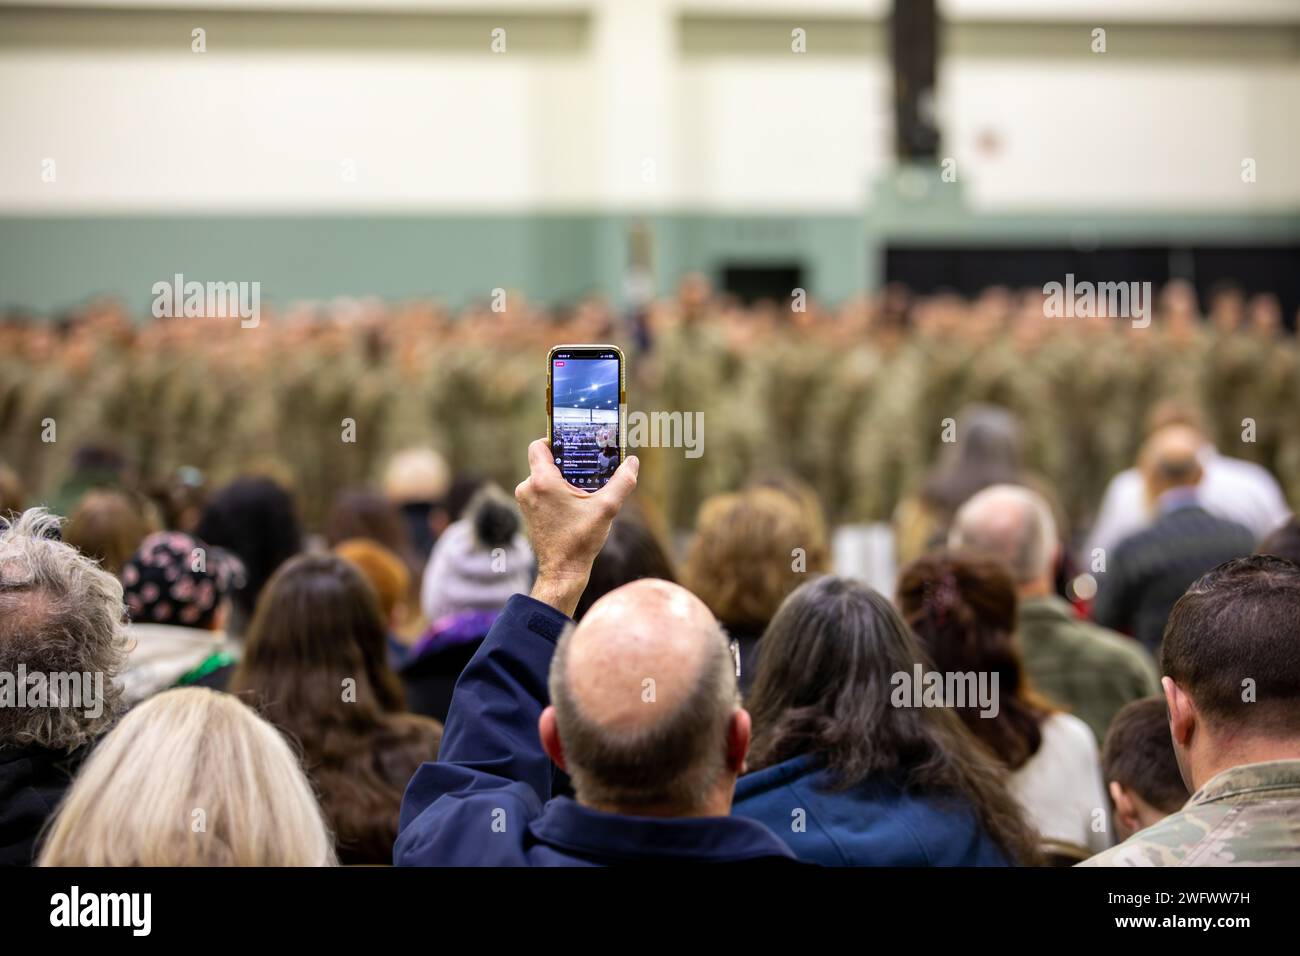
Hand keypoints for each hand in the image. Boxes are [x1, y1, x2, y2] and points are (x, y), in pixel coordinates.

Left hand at [515, 438, 638, 616]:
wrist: (562, 572)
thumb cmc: (579, 541)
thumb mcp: (606, 509)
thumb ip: (622, 483)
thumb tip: (633, 463)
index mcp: (542, 481)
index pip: (540, 445)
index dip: (555, 440)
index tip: (574, 443)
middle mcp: (528, 488)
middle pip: (545, 461)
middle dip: (566, 461)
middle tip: (587, 463)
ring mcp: (526, 501)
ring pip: (543, 477)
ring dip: (562, 478)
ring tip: (583, 485)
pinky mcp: (528, 512)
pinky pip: (540, 491)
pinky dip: (555, 491)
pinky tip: (575, 500)